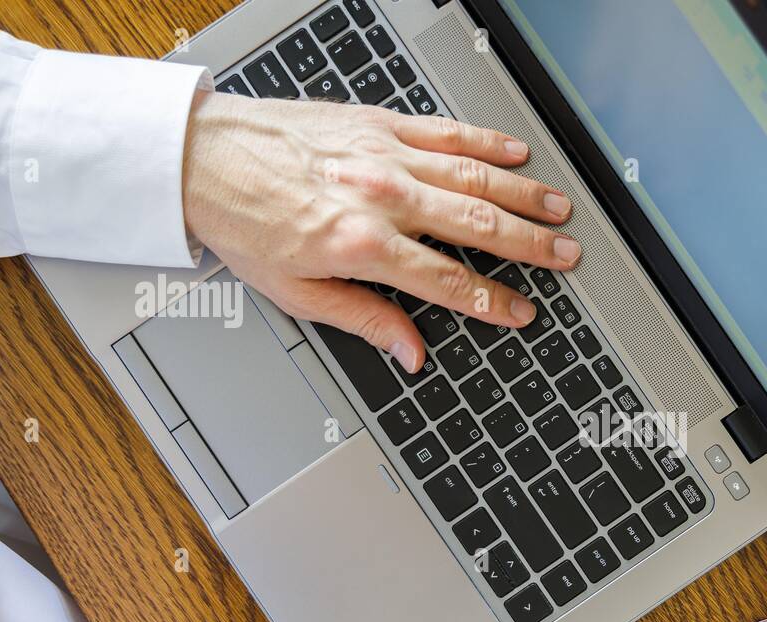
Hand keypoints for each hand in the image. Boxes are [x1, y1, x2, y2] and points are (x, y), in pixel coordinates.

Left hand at [181, 91, 579, 372]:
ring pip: (473, 177)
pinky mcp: (377, 124)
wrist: (200, 156)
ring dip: (522, 195)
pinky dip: (485, 143)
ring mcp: (384, 156)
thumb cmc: (242, 222)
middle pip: (477, 226)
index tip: (522, 311)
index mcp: (362, 246)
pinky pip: (445, 132)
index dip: (492, 302)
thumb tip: (409, 353)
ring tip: (558, 209)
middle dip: (530, 246)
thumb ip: (364, 321)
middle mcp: (381, 198)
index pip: (448, 282)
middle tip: (566, 257)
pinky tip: (515, 155)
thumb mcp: (296, 294)